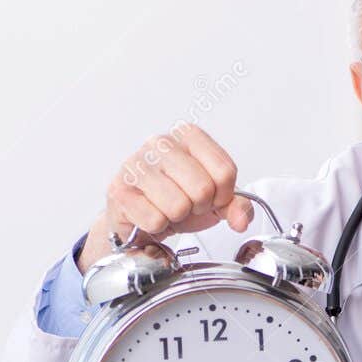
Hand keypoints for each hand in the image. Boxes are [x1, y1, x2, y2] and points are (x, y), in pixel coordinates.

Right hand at [76, 124, 254, 272]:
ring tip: (167, 209)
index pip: (225, 171)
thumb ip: (237, 206)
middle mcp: (161, 143)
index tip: (211, 197)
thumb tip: (242, 219)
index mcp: (188, 136)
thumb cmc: (176, 200)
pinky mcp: (119, 189)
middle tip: (186, 205)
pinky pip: (155, 219)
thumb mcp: (214, 200)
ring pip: (178, 205)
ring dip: (176, 217)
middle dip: (198, 207)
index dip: (222, 195)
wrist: (138, 217)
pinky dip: (157, 226)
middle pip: (202, 188)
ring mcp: (136, 163)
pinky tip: (150, 214)